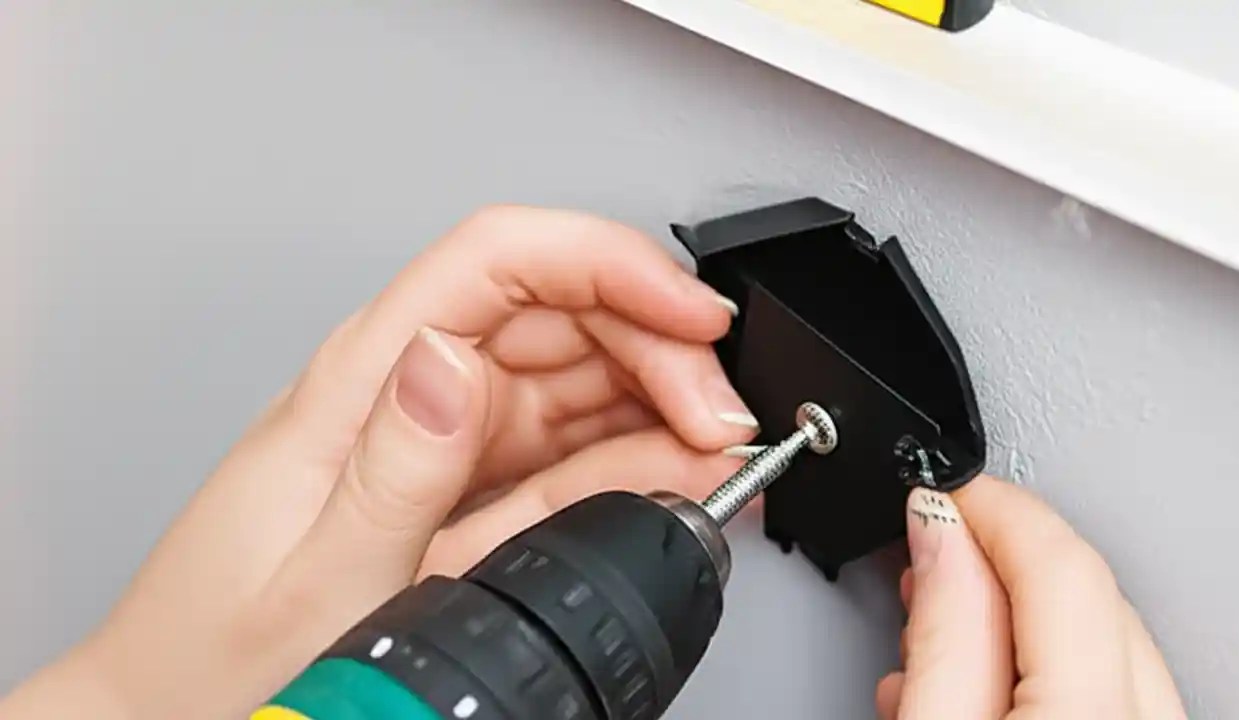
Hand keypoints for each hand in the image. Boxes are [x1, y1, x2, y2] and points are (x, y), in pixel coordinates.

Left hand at [0, 206, 756, 718]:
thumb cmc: (220, 650)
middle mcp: (413, 392)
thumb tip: (457, 360)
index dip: (608, 262)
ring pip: (581, 376)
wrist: (183, 709)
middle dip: (660, 344)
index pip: (498, 262)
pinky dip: (641, 455)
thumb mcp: (313, 576)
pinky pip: (574, 450)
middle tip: (721, 416)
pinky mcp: (474, 485)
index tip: (690, 312)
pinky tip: (678, 471)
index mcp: (365, 383)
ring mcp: (451, 437)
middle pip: (561, 311)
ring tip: (718, 451)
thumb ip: (393, 466)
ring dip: (663, 400)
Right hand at [877, 477, 1185, 718]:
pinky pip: (1114, 687)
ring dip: (1020, 611)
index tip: (939, 489)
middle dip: (998, 556)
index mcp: (1089, 713)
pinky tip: (983, 683)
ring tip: (940, 628)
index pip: (1057, 561)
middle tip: (926, 550)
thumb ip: (941, 633)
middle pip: (1086, 591)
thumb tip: (938, 528)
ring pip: (1104, 635)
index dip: (990, 506)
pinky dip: (1049, 665)